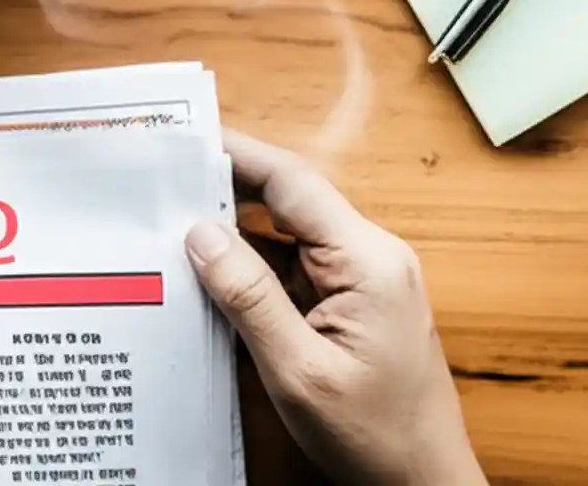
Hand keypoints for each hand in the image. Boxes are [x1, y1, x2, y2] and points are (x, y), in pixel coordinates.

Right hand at [185, 132, 485, 485]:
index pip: (294, 184)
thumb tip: (199, 234)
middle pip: (290, 199)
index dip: (239, 154)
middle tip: (166, 178)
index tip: (187, 137)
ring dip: (236, 228)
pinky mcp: (350, 302)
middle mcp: (371, 256)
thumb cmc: (372, 435)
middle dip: (229, 185)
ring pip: (287, 233)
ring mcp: (363, 279)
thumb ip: (248, 296)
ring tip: (173, 220)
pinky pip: (292, 266)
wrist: (422, 484)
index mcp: (368, 261)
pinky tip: (208, 271)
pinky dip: (250, 265)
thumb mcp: (297, 369)